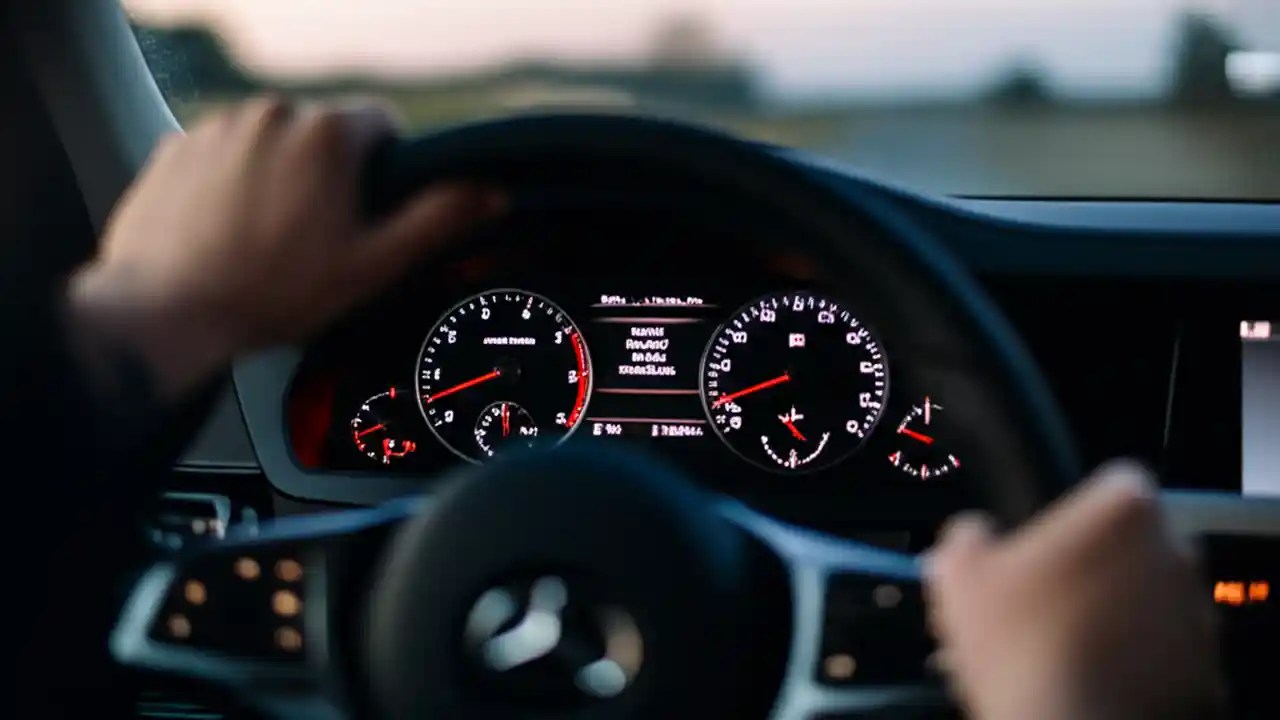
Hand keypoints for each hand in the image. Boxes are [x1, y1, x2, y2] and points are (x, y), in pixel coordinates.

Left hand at [67, 98, 502, 398]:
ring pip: (275, 144)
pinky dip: (235, 184)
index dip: (387, 170)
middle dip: (332, 177)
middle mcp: (271, 113)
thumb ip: (437, 220)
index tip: (371, 212)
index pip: (382, 124)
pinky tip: (232, 233)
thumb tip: (491, 194)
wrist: (166, 314)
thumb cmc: (272, 294)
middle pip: (326, 135)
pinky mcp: (177, 148)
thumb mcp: (373, 265)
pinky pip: (226, 155)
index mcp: (326, 135)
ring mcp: (217, 127)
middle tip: (322, 239)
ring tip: (272, 240)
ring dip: (283, 178)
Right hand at [925, 461, 1224, 719]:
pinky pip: (1164, 651)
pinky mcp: (1205, 668)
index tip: (1054, 537)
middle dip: (1100, 562)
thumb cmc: (1017, 641)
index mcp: (1124, 509)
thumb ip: (966, 533)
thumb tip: (972, 532)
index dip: (1082, 508)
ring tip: (1065, 643)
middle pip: (1135, 542)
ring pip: (1150, 598)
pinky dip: (1136, 659)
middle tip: (1051, 594)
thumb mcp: (958, 572)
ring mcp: (1195, 613)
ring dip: (1118, 612)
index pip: (1115, 481)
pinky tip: (1091, 673)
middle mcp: (1175, 552)